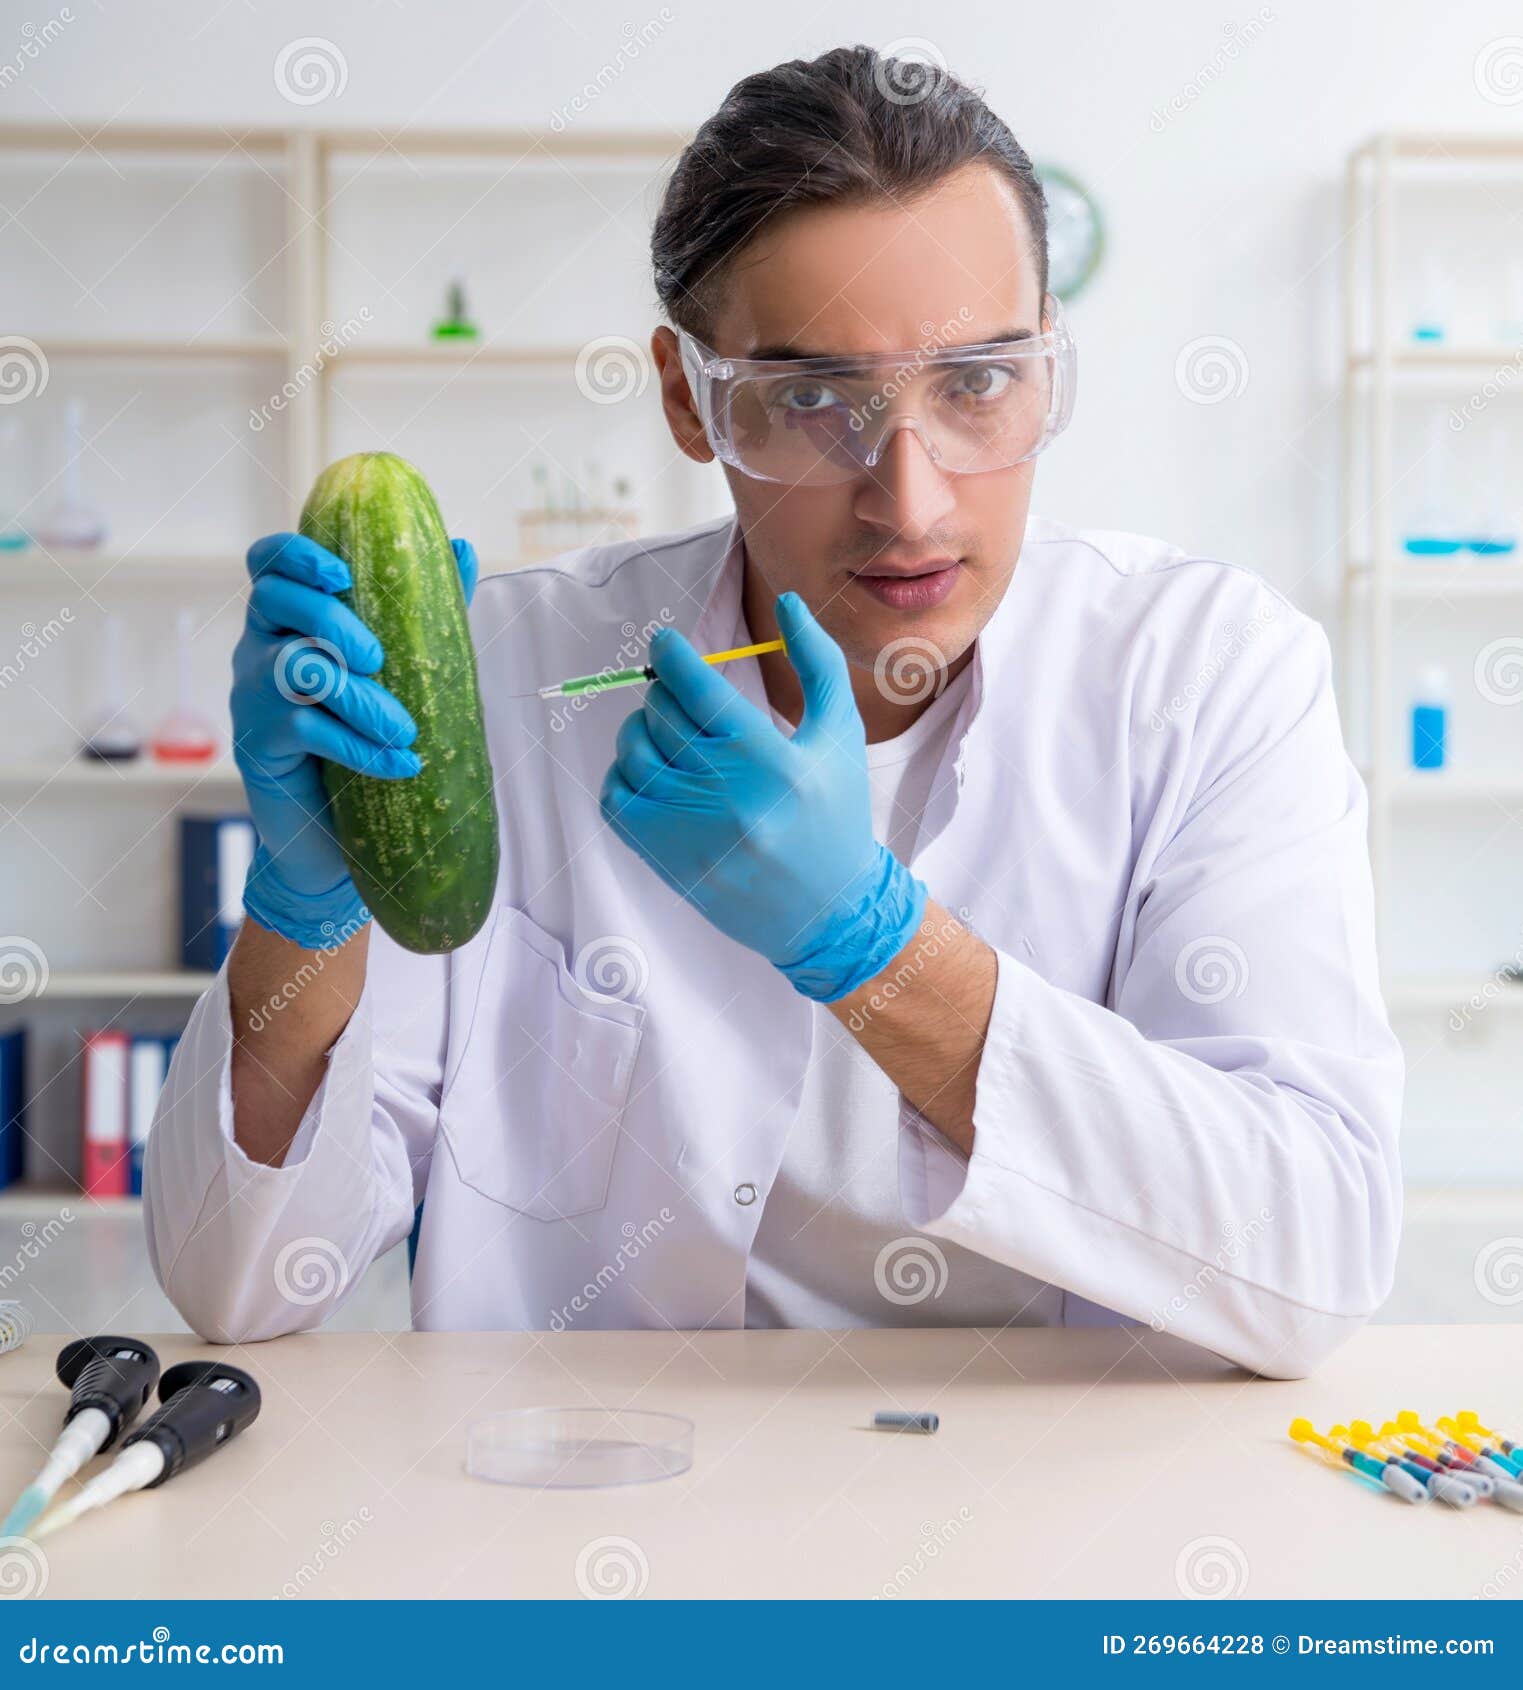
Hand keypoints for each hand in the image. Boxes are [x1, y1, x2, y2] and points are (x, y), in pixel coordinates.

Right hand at [231, 531, 478, 949]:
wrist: (330, 832)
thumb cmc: (362, 736)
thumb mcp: (397, 670)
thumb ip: (422, 610)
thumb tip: (462, 548)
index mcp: (289, 620)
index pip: (268, 564)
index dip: (294, 554)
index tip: (340, 571)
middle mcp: (259, 648)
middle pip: (275, 601)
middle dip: (331, 620)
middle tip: (380, 659)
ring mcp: (252, 695)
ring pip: (295, 667)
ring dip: (359, 697)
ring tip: (405, 729)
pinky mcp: (257, 743)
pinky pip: (304, 728)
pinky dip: (359, 746)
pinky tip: (399, 763)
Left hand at [600, 592, 926, 1001]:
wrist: (829, 909)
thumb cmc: (835, 813)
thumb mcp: (839, 733)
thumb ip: (818, 661)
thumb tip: (791, 602)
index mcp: (766, 756)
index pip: (696, 685)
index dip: (671, 654)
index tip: (665, 644)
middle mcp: (724, 793)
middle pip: (661, 714)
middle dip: (664, 693)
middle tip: (679, 697)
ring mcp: (688, 829)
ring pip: (633, 751)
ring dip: (641, 731)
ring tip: (667, 734)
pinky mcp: (664, 857)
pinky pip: (616, 797)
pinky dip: (623, 775)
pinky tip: (652, 773)